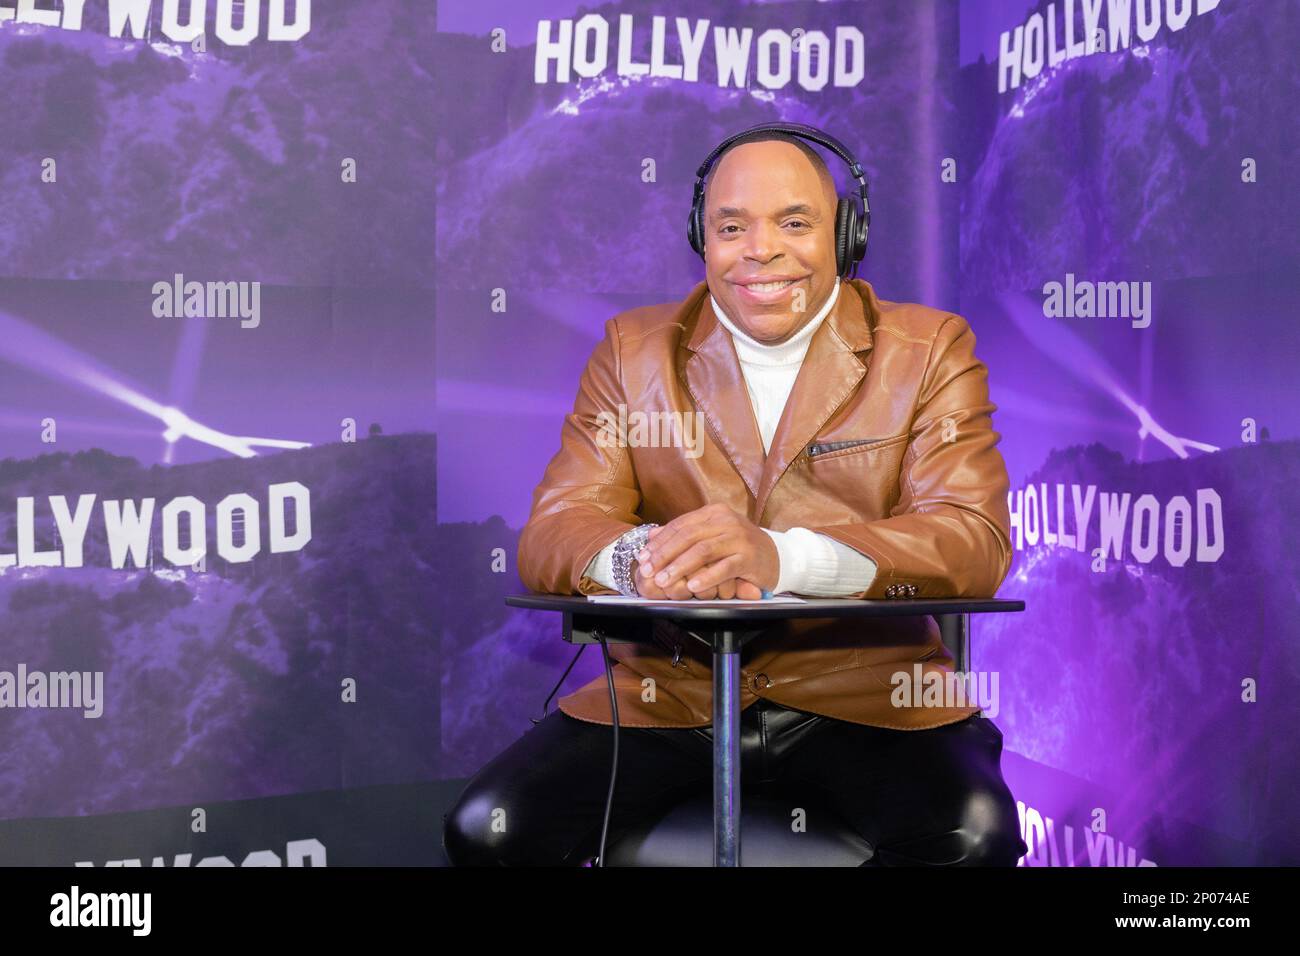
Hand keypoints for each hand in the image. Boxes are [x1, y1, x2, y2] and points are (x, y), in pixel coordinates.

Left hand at [636, 503, 778, 597]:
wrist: (777, 556)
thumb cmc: (738, 548)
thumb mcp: (711, 535)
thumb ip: (684, 533)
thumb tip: (651, 534)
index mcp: (714, 512)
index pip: (680, 525)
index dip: (659, 542)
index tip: (642, 557)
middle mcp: (726, 521)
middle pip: (688, 536)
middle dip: (664, 555)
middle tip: (647, 571)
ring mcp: (739, 538)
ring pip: (703, 551)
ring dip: (680, 567)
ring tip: (664, 581)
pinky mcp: (749, 557)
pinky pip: (724, 567)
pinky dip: (706, 577)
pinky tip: (692, 586)